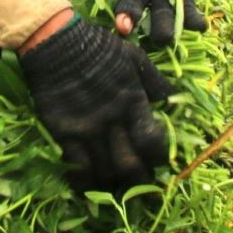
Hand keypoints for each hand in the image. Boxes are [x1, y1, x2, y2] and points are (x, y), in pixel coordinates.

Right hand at [19, 17, 173, 190]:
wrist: (56, 41)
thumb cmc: (99, 47)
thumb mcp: (135, 58)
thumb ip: (156, 83)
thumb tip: (176, 102)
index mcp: (132, 101)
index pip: (152, 143)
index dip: (159, 159)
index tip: (161, 164)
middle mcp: (111, 120)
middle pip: (130, 166)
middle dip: (141, 183)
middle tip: (144, 191)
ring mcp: (85, 129)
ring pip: (104, 172)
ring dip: (114, 185)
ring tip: (119, 190)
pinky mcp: (63, 132)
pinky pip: (76, 168)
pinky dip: (85, 182)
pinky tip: (90, 186)